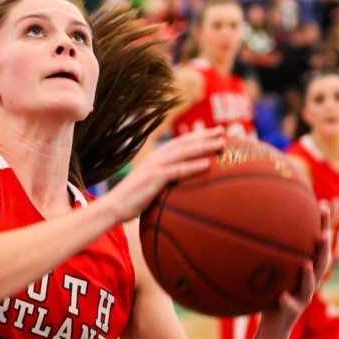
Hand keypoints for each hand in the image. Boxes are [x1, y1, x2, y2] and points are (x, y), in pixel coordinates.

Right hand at [103, 127, 224, 223]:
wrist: (113, 207)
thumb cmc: (132, 200)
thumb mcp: (150, 187)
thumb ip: (164, 182)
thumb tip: (180, 188)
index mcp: (155, 158)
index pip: (180, 143)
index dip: (198, 136)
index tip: (215, 133)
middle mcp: (156, 158)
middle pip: (184, 143)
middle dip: (205, 136)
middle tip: (224, 131)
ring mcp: (154, 166)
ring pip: (184, 152)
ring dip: (204, 147)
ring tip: (222, 144)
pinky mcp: (154, 178)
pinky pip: (177, 170)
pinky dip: (193, 166)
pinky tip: (208, 164)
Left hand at [259, 208, 331, 331]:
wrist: (274, 325)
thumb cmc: (272, 293)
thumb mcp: (272, 270)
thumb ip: (270, 251)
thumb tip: (255, 220)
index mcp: (307, 269)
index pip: (318, 245)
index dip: (323, 226)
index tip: (323, 205)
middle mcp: (309, 282)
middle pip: (321, 262)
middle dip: (323, 247)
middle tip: (323, 232)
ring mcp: (301, 298)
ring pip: (310, 286)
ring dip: (308, 275)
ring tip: (306, 263)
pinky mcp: (290, 312)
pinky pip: (289, 306)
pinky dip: (286, 300)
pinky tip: (282, 295)